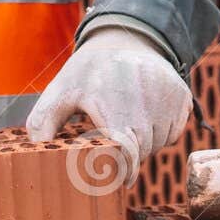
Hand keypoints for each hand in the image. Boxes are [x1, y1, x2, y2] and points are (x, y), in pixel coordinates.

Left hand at [26, 26, 191, 171]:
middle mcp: (147, 107)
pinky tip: (144, 112)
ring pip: (159, 143)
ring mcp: (168, 102)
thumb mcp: (62, 90)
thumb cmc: (90, 71)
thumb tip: (37, 146)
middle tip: (114, 143)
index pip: (125, 157)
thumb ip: (45, 119)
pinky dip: (160, 130)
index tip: (118, 180)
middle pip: (141, 153)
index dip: (122, 172)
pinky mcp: (182, 98)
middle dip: (128, 156)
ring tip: (127, 121)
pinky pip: (173, 130)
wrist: (126, 38)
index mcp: (116, 110)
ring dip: (145, 142)